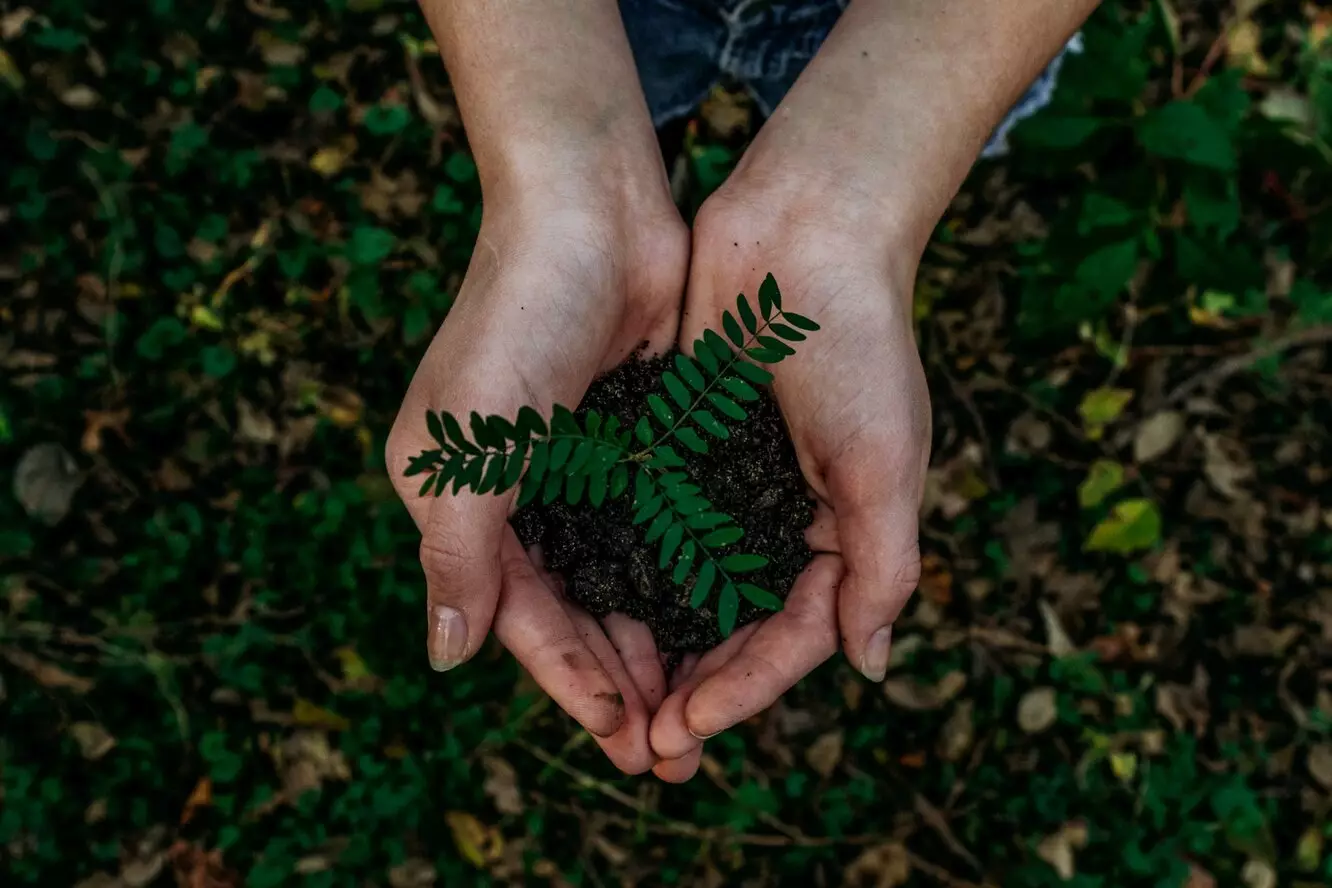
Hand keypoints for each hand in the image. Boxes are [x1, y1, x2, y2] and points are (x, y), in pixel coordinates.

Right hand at [386, 192, 688, 773]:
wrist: (591, 209)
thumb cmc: (517, 318)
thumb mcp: (469, 445)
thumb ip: (457, 554)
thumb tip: (446, 658)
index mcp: (461, 500)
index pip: (518, 615)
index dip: (569, 679)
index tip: (623, 735)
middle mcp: (518, 494)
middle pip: (573, 611)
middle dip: (619, 680)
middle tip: (671, 750)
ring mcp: (580, 469)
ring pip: (621, 581)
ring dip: (656, 643)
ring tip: (701, 706)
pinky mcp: (635, 442)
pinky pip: (659, 530)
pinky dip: (682, 579)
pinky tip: (719, 622)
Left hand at [649, 183, 931, 770]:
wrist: (805, 230)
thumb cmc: (859, 343)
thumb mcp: (884, 462)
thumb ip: (882, 566)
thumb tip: (869, 667)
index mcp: (839, 531)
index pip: (791, 637)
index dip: (744, 688)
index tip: (688, 725)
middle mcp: (780, 518)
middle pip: (733, 628)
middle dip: (693, 687)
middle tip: (643, 744)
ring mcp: (726, 484)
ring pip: (684, 588)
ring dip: (653, 645)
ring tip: (611, 700)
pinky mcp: (678, 446)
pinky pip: (648, 523)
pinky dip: (624, 568)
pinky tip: (587, 608)